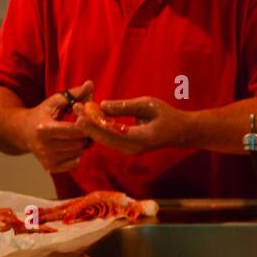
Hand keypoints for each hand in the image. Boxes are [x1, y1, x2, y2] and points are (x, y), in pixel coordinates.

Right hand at [17, 80, 93, 172]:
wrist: (22, 132)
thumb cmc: (42, 114)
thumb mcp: (55, 101)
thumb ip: (74, 93)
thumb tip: (90, 84)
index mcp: (45, 129)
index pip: (75, 130)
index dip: (86, 124)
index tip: (87, 118)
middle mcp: (44, 147)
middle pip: (79, 143)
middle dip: (86, 134)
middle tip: (85, 127)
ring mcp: (47, 159)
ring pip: (78, 153)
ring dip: (82, 144)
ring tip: (77, 136)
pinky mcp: (50, 168)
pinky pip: (75, 163)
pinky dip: (77, 155)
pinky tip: (71, 146)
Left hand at [75, 95, 193, 154]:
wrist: (181, 132)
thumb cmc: (168, 115)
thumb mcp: (148, 105)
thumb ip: (125, 106)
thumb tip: (102, 105)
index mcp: (139, 138)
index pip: (111, 132)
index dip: (94, 124)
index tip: (80, 113)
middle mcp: (131, 149)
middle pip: (104, 138)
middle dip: (88, 124)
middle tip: (75, 109)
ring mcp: (129, 151)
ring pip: (104, 140)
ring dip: (91, 127)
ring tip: (79, 111)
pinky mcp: (127, 148)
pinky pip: (109, 139)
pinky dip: (99, 129)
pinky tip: (90, 118)